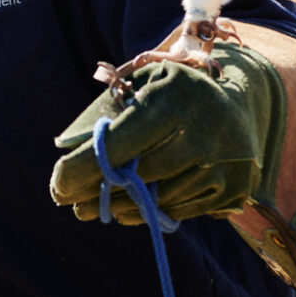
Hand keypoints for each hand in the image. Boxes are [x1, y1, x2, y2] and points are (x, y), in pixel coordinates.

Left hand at [51, 21, 295, 292]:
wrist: (238, 103)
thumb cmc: (174, 92)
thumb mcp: (146, 84)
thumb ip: (111, 106)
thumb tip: (70, 145)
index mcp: (177, 96)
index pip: (122, 140)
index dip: (85, 166)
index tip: (57, 184)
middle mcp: (206, 130)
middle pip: (140, 176)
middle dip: (97, 192)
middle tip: (69, 201)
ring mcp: (225, 163)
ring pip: (160, 199)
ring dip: (120, 207)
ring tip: (92, 208)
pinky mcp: (234, 189)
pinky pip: (180, 210)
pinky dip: (149, 213)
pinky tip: (127, 210)